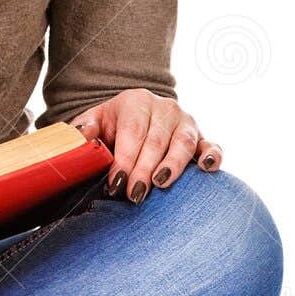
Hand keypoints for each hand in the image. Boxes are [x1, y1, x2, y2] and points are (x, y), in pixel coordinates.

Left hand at [69, 89, 221, 203]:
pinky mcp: (202, 137)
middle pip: (156, 140)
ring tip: (160, 183)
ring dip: (173, 165)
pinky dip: (212, 156)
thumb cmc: (113, 125)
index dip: (125, 158)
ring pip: (183, 143)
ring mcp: (186, 122)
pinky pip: (212, 145)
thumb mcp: (95, 121)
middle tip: (134, 194)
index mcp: (137, 101)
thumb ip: (86, 128)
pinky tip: (206, 169)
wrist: (136, 116)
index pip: (132, 131)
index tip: (116, 182)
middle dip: (144, 169)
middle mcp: (165, 108)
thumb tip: (82, 136)